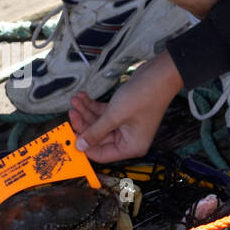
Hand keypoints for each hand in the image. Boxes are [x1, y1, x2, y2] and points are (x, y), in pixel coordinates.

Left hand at [69, 51, 183, 162]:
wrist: (159, 74)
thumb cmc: (142, 97)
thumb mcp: (114, 116)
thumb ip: (95, 132)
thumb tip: (80, 146)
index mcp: (130, 147)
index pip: (101, 154)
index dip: (85, 146)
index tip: (70, 134)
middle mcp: (128, 139)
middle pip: (98, 138)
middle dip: (83, 123)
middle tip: (72, 111)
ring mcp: (125, 126)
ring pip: (98, 123)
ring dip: (86, 112)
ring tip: (75, 100)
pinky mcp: (122, 113)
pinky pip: (103, 114)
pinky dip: (93, 106)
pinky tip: (83, 96)